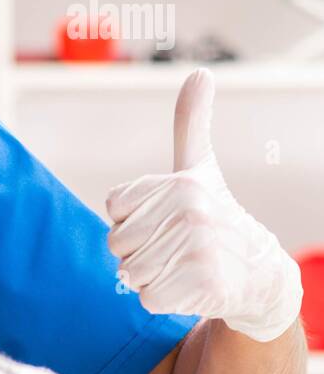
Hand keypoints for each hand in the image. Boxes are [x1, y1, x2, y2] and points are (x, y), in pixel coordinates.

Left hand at [104, 68, 301, 342]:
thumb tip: (200, 73)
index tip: (164, 219)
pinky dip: (163, 300)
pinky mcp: (204, 287)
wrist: (260, 273)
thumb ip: (190, 125)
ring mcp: (199, 250)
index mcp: (180, 185)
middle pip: (116, 244)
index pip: (114, 209)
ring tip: (182, 266)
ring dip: (149, 277)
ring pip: (129, 273)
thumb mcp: (201, 168)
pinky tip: (191, 287)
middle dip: (137, 253)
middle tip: (174, 248)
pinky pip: (148, 299)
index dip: (132, 220)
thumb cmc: (217, 216)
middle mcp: (191, 214)